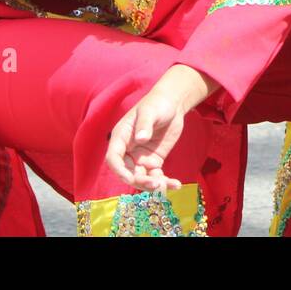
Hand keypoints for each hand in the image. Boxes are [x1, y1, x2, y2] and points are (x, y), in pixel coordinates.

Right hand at [105, 70, 204, 192]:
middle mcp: (128, 151)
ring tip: (167, 186)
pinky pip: (157, 176)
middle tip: (155, 184)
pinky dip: (165, 182)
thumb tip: (141, 138)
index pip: (114, 158)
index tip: (129, 178)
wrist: (172, 104)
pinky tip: (176, 185)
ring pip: (142, 177)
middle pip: (128, 172)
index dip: (119, 170)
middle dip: (139, 181)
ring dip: (152, 185)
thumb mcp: (150, 111)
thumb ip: (144, 124)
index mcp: (121, 138)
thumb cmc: (157, 103)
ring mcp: (141, 158)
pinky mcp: (154, 161)